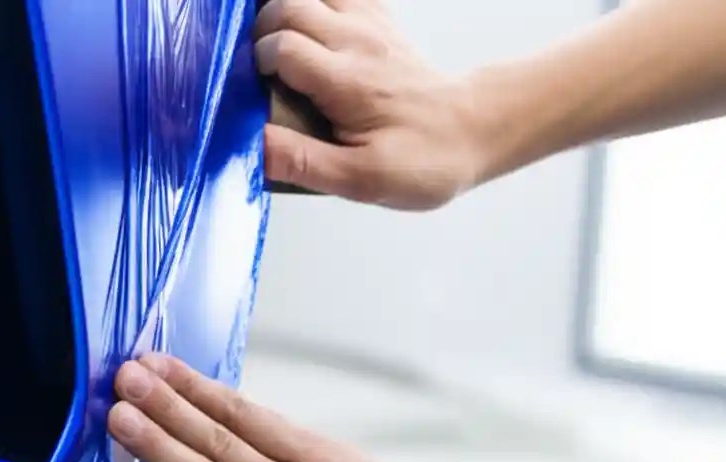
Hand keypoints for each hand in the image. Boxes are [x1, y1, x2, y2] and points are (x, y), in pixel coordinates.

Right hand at [256, 0, 484, 208]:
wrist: (475, 130)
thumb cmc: (422, 160)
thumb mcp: (361, 180)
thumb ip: (302, 161)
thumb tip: (250, 147)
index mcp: (346, 80)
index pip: (281, 46)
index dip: (258, 63)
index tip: (257, 90)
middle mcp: (356, 41)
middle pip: (289, 6)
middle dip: (263, 32)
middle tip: (261, 69)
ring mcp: (369, 24)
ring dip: (286, 13)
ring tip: (279, 48)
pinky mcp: (378, 20)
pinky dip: (315, 3)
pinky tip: (310, 30)